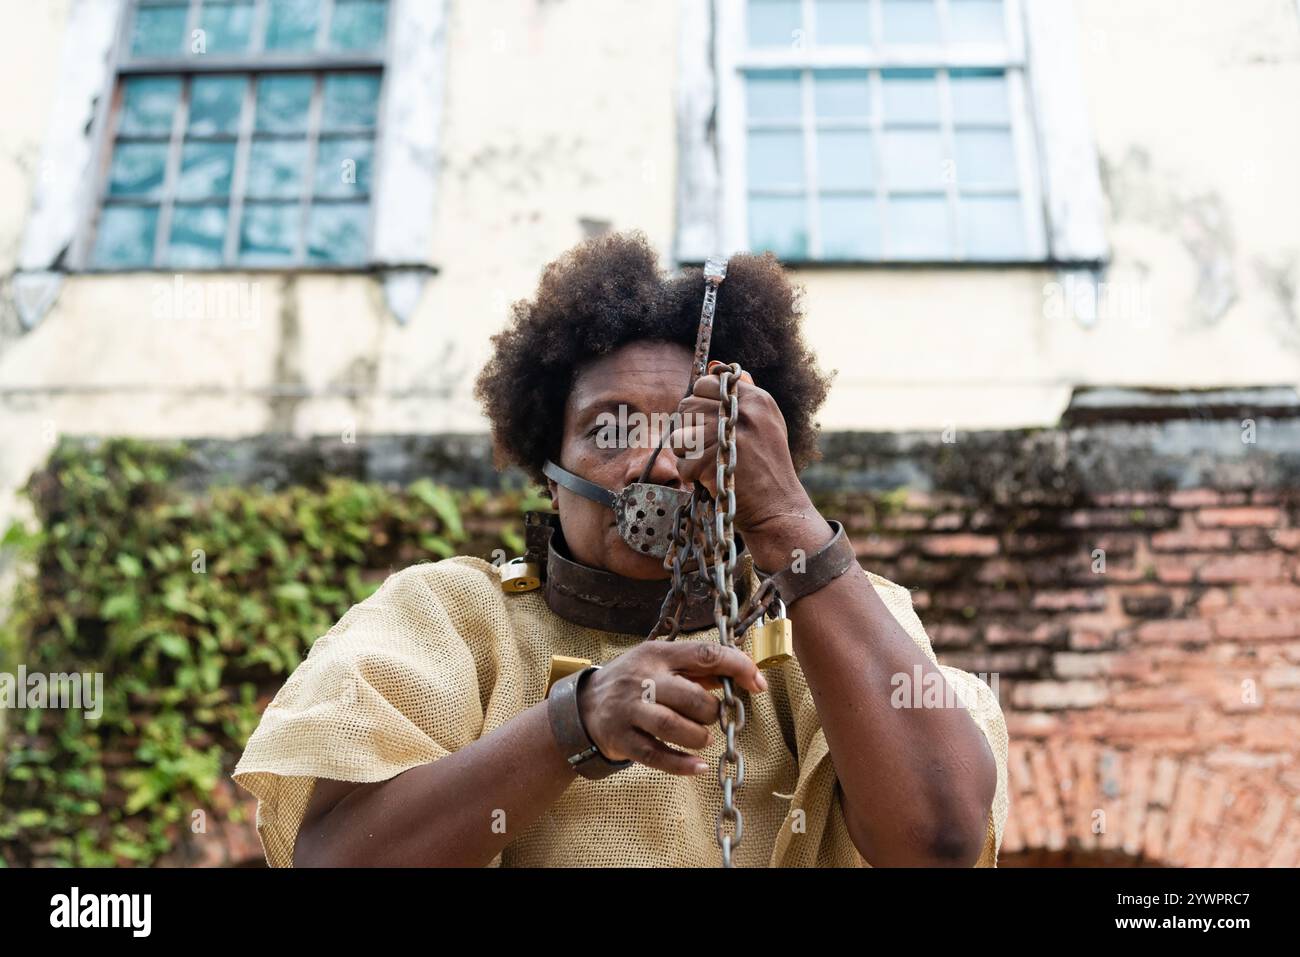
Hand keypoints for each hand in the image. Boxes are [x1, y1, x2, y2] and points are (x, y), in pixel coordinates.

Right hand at [576, 641, 766, 774]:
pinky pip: (657, 756)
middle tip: (711, 717)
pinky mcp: (621, 739)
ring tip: (702, 737)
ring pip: (675, 727)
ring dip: (699, 736)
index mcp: (657, 654)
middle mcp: (642, 679)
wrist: (582, 707)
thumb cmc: (634, 683)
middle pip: (693, 697)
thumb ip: (696, 669)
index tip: (758, 684)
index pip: (705, 654)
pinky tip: (697, 767)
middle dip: (712, 712)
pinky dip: (682, 765)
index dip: (738, 667)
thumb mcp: (658, 664)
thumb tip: (744, 675)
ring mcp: (628, 710)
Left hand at [667, 360, 813, 535]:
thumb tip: (715, 364)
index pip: (706, 383)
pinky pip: (683, 462)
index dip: (700, 402)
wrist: (778, 507)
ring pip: (680, 433)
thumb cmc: (768, 465)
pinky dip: (691, 474)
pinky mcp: (715, 462)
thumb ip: (743, 392)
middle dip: (690, 427)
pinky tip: (710, 478)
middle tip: (708, 446)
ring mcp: (729, 437)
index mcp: (757, 399)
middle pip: (687, 405)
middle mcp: (744, 413)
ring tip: (709, 462)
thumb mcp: (766, 422)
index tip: (710, 421)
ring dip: (688, 452)